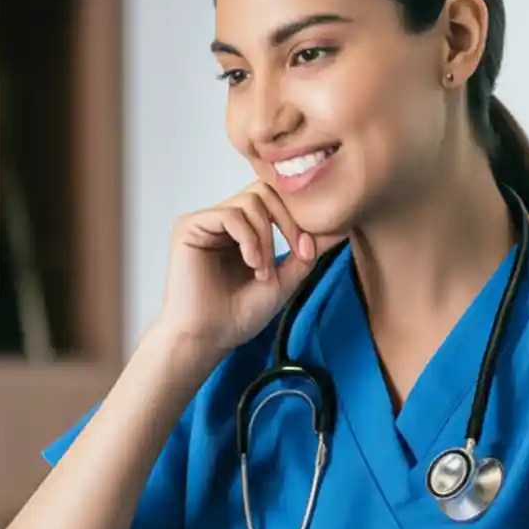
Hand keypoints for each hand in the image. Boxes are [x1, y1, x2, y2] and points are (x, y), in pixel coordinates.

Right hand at [156, 181, 335, 353]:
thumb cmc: (238, 315)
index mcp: (242, 230)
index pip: (274, 200)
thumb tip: (339, 227)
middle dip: (287, 220)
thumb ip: (306, 253)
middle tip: (295, 253)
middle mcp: (222, 220)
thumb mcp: (284, 281)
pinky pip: (229, 214)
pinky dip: (249, 238)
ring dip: (267, 238)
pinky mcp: (189, 227)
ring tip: (263, 272)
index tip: (308, 249)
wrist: (207, 338)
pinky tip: (251, 263)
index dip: (297, 217)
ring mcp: (205, 222)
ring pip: (250, 201)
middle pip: (264, 190)